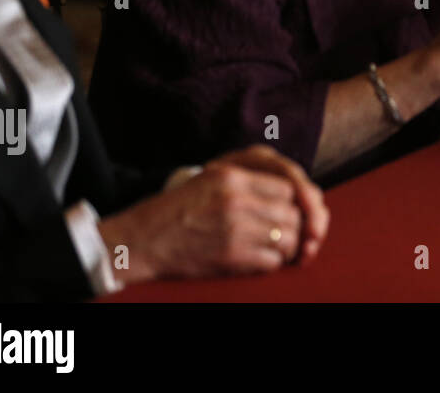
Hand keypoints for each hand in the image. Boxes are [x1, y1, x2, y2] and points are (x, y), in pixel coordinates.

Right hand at [97, 145, 328, 286]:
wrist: (141, 240)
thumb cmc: (177, 211)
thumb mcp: (211, 181)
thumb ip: (249, 184)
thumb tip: (293, 197)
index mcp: (233, 177)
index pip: (289, 187)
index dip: (296, 203)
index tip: (291, 213)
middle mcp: (238, 200)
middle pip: (294, 213)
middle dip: (297, 227)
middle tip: (290, 236)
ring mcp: (236, 229)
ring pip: (289, 239)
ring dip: (288, 248)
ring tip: (277, 249)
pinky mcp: (231, 256)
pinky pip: (272, 261)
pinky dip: (272, 263)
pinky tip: (261, 260)